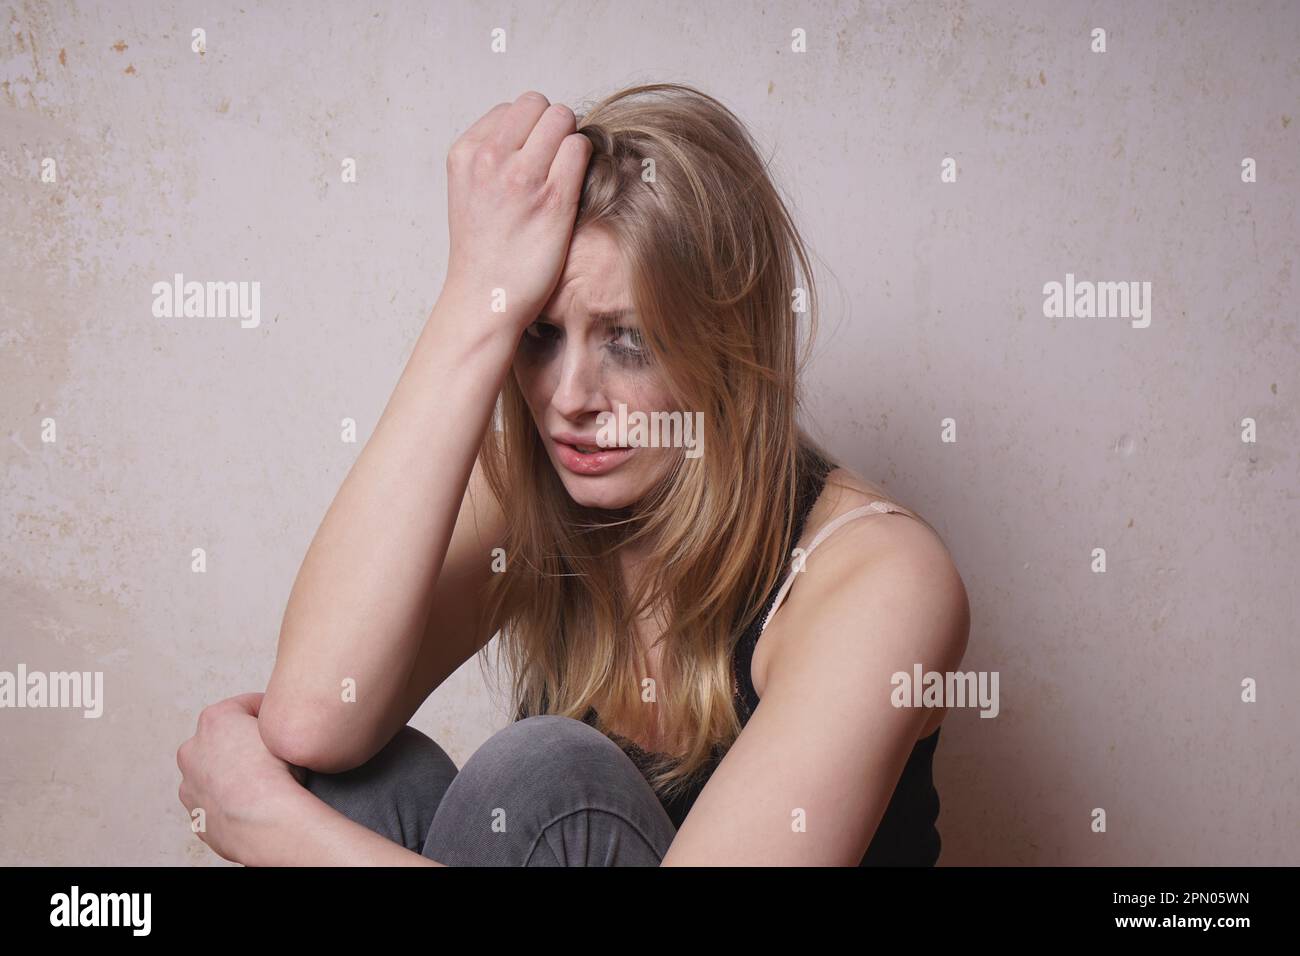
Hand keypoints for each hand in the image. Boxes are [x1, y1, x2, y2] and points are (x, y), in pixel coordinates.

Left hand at [176, 691, 307, 865]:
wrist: (264, 822)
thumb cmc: (275, 777)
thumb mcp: (284, 732)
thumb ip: (272, 725)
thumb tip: (279, 731)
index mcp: (214, 720)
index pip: (246, 704)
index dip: (269, 713)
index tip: (280, 724)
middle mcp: (193, 750)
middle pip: (222, 738)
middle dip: (242, 744)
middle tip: (269, 756)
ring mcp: (189, 784)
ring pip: (212, 772)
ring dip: (231, 774)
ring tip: (260, 784)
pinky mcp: (195, 815)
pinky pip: (213, 801)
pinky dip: (227, 801)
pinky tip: (251, 804)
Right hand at [442, 90, 592, 333]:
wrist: (484, 297)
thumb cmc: (483, 249)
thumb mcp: (468, 190)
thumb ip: (491, 156)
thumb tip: (530, 133)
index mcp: (465, 152)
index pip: (511, 108)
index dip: (528, 129)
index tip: (531, 157)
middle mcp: (490, 158)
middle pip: (538, 104)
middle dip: (552, 126)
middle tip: (553, 161)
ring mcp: (522, 177)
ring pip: (562, 118)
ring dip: (570, 140)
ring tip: (564, 173)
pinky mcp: (555, 199)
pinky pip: (580, 148)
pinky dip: (584, 160)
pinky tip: (574, 187)